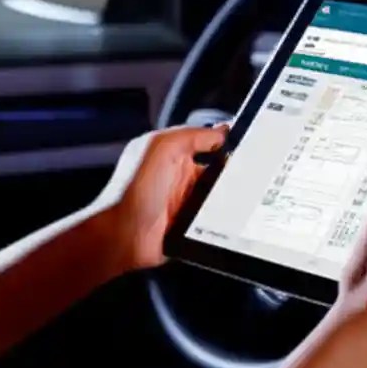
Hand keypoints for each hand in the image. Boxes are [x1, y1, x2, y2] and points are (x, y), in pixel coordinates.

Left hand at [91, 124, 228, 273]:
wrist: (123, 235)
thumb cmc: (132, 189)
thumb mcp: (163, 147)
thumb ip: (193, 135)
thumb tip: (221, 132)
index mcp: (169, 152)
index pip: (205, 141)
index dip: (224, 143)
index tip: (243, 148)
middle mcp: (176, 176)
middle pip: (216, 171)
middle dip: (230, 174)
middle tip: (240, 177)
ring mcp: (182, 202)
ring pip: (218, 197)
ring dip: (226, 198)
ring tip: (232, 199)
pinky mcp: (187, 225)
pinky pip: (214, 220)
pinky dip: (221, 220)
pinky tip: (224, 218)